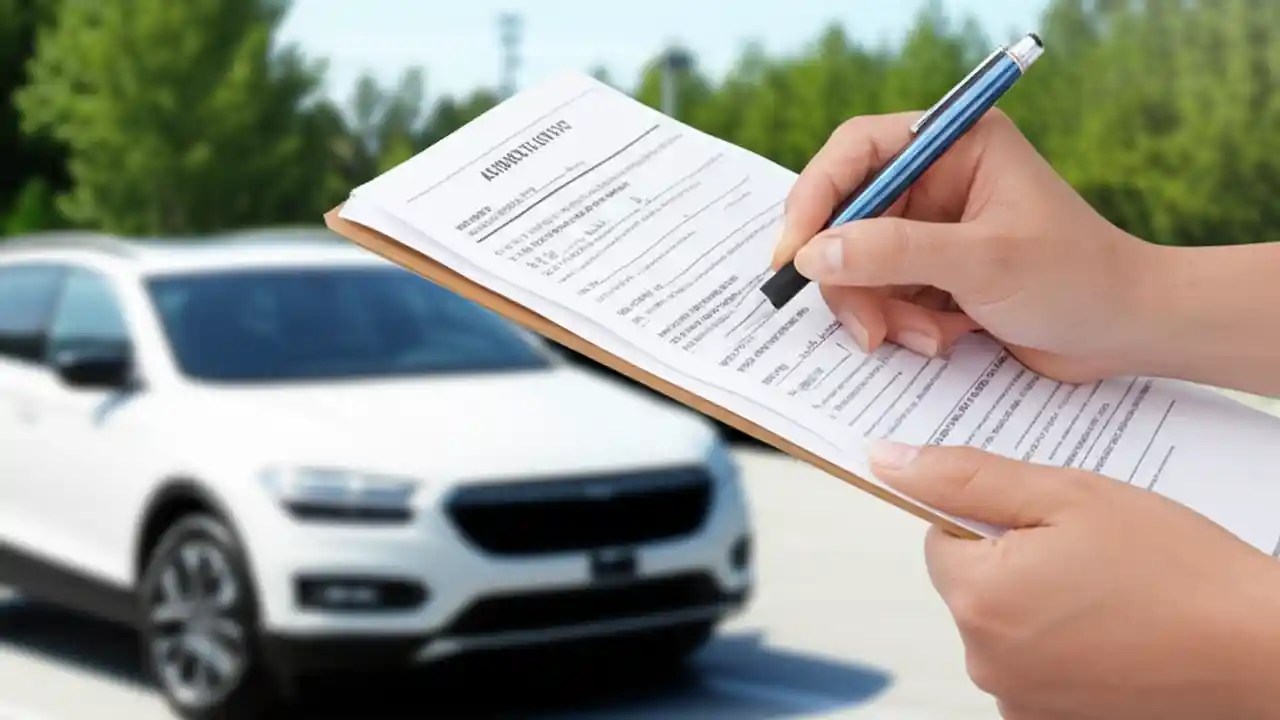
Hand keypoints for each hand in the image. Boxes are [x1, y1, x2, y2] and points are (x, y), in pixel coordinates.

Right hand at [773, 110, 1163, 383]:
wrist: (1126, 332)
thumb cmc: (1076, 279)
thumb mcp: (982, 261)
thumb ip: (894, 252)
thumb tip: (815, 253)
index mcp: (954, 144)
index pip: (856, 152)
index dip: (815, 198)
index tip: (795, 253)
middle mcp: (936, 178)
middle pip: (846, 217)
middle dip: (852, 277)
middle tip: (866, 328)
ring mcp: (930, 228)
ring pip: (857, 265)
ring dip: (882, 311)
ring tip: (927, 337)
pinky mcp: (931, 272)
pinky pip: (881, 296)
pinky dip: (901, 324)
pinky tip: (943, 339)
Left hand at [866, 440, 1279, 719]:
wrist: (1260, 650)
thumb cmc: (1178, 571)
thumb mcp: (1067, 495)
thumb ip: (966, 476)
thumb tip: (887, 459)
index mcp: (978, 597)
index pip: (939, 534)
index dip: (992, 517)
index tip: (1043, 517)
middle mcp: (985, 660)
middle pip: (970, 582)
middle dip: (1015, 559)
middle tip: (1087, 552)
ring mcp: (1018, 700)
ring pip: (1002, 623)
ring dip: (1040, 603)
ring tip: (1110, 591)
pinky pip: (1030, 665)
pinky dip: (1061, 645)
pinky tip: (1113, 631)